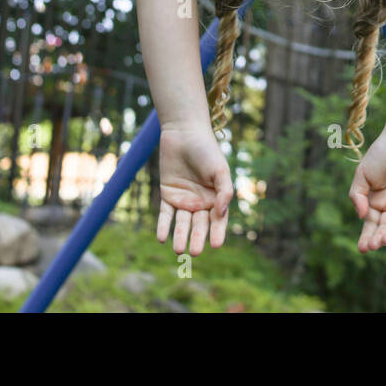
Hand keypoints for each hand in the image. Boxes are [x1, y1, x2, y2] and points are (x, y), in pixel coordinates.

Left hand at [155, 123, 232, 255]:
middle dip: (197, 238)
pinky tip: (161, 238)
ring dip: (179, 236)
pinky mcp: (168, 195)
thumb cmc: (206, 149)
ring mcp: (184, 200)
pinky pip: (165, 214)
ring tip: (178, 250)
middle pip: (199, 224)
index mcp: (216, 198)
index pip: (218, 220)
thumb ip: (224, 191)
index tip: (216, 245)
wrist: (184, 133)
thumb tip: (221, 213)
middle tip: (195, 252)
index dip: (218, 233)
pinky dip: (163, 226)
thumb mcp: (220, 169)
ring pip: (181, 223)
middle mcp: (201, 202)